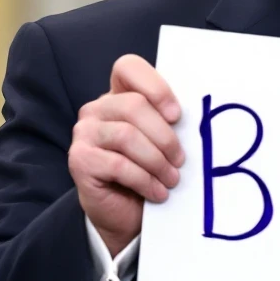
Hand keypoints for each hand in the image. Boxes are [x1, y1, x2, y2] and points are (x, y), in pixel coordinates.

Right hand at [68, 54, 182, 255]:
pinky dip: (145, 181)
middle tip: (180, 160)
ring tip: (171, 179)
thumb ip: (170, 122)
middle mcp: (96, 110)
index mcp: (118, 95)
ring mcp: (84, 134)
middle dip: (165, 137)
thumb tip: (199, 118)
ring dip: (157, 161)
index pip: (128, 67)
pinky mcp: (80, 161)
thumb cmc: (149, 171)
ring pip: (127, 136)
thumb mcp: (162, 141)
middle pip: (134, 106)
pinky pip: (118, 165)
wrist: (125, 213)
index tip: (176, 116)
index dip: (156, 87)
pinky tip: (157, 192)